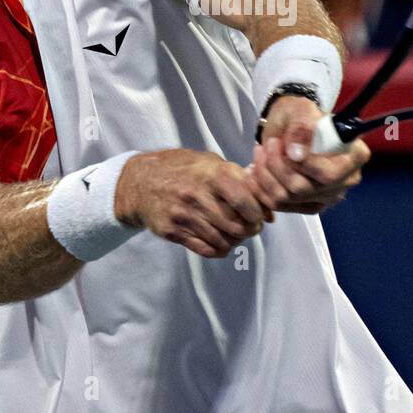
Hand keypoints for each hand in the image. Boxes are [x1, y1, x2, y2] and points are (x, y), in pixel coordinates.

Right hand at [114, 149, 265, 258]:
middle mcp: (196, 195)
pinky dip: (219, 249)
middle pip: (236, 226)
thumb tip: (270, 209)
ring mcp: (183, 215)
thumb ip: (240, 180)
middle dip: (249, 231)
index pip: (244, 201)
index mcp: (210, 174)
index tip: (260, 216)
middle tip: (250, 228)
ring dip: (234, 241)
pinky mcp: (173, 231)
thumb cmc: (184, 169)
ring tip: (234, 234)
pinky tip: (220, 241)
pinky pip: (205, 250)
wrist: (141, 181)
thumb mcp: (210, 162)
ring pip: (222, 241)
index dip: (257, 214)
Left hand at [247, 95, 369, 214]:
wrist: (289, 124)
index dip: (303, 165)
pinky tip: (255, 170)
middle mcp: (346, 180)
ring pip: (287, 198)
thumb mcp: (300, 110)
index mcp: (355, 155)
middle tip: (267, 144)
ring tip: (259, 153)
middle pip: (304, 189)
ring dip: (265, 175)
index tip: (281, 144)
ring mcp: (328, 196)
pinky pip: (279, 205)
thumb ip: (301, 127)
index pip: (329, 174)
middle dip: (277, 166)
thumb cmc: (299, 115)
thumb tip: (296, 154)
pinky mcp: (308, 205)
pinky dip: (260, 188)